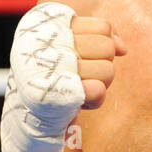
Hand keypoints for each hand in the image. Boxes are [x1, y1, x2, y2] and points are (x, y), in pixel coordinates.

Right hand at [0, 2, 125, 151]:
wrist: (27, 125)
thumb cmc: (54, 83)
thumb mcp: (73, 53)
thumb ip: (99, 40)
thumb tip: (123, 47)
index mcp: (42, 25)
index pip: (102, 27)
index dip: (104, 46)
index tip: (85, 60)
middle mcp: (39, 43)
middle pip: (106, 47)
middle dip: (102, 66)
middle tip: (81, 78)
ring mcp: (46, 68)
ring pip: (107, 69)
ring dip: (100, 85)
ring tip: (78, 90)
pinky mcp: (54, 95)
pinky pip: (98, 91)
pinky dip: (95, 100)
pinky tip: (80, 103)